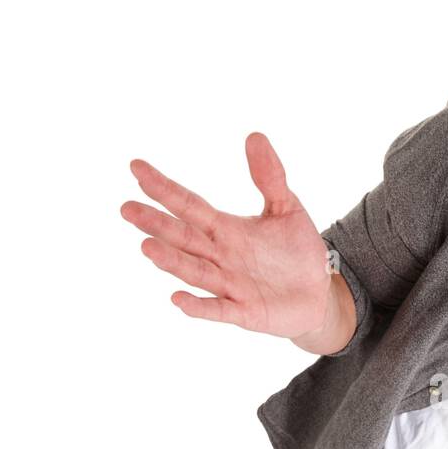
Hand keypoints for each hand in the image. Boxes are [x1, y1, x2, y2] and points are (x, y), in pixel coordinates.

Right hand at [120, 133, 331, 337]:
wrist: (320, 294)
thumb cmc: (297, 252)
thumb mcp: (287, 208)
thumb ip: (270, 177)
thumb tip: (254, 136)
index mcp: (226, 229)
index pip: (189, 206)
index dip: (164, 189)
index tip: (137, 168)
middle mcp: (221, 257)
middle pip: (184, 238)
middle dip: (156, 224)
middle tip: (127, 209)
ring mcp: (230, 286)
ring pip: (195, 272)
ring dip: (172, 261)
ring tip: (147, 247)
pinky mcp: (246, 312)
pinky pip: (219, 310)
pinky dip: (199, 306)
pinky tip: (178, 299)